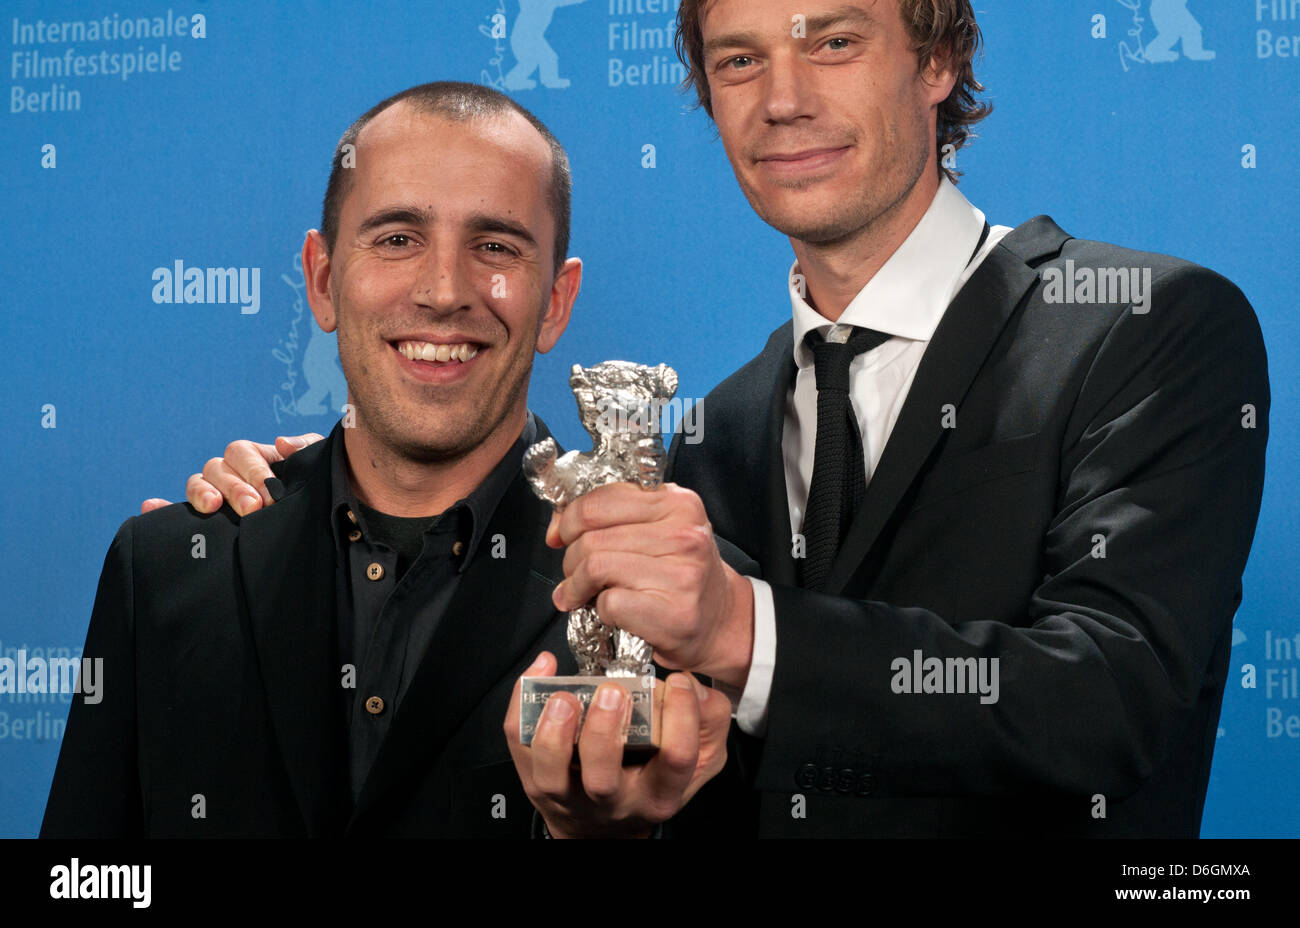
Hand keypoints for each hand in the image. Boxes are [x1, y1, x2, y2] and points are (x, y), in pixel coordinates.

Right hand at [139, 433, 323, 514]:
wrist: (334, 523)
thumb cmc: (324, 488)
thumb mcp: (320, 465)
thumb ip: (307, 448)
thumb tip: (281, 443)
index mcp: (259, 458)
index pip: (241, 453)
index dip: (252, 471)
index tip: (269, 494)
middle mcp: (235, 474)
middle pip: (217, 468)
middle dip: (233, 487)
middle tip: (252, 509)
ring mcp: (221, 496)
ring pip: (198, 484)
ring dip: (201, 493)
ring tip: (212, 508)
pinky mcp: (211, 523)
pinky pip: (179, 511)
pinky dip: (162, 509)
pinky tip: (150, 508)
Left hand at [504, 651, 730, 837]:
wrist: (603, 829)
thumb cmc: (652, 777)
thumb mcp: (699, 757)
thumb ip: (708, 721)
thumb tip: (692, 688)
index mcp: (659, 793)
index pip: (675, 762)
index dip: (680, 720)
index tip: (679, 682)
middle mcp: (613, 800)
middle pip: (603, 780)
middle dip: (604, 733)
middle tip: (612, 692)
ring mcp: (568, 795)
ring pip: (552, 777)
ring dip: (554, 735)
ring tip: (565, 697)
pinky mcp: (534, 779)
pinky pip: (518, 747)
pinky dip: (520, 707)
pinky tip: (541, 669)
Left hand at [548, 482, 754, 688]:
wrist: (720, 622)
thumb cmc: (683, 574)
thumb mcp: (660, 528)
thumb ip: (613, 516)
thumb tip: (558, 525)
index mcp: (679, 503)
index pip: (601, 500)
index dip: (570, 518)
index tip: (562, 534)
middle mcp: (684, 535)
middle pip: (592, 537)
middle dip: (570, 558)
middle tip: (573, 572)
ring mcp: (680, 574)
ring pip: (595, 567)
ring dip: (576, 585)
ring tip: (579, 593)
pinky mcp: (671, 612)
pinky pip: (608, 602)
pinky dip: (598, 609)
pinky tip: (609, 611)